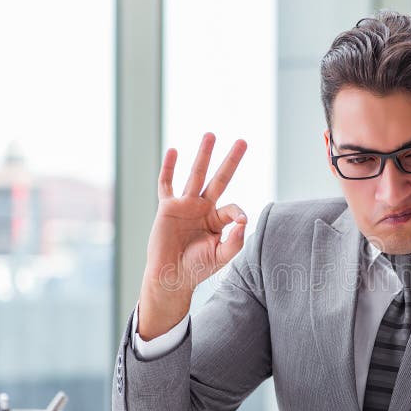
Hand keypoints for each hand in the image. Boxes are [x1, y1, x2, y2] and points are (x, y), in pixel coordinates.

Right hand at [138, 133, 247, 339]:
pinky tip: (174, 151)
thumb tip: (243, 220)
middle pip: (220, 179)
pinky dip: (169, 167)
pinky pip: (167, 184)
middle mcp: (203, 208)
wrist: (171, 276)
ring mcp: (185, 205)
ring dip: (204, 155)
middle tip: (242, 141)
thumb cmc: (197, 268)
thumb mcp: (222, 256)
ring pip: (196, 175)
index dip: (237, 212)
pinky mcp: (167, 207)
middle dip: (231, 161)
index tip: (237, 222)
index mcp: (218, 220)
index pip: (232, 208)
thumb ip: (236, 241)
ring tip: (210, 135)